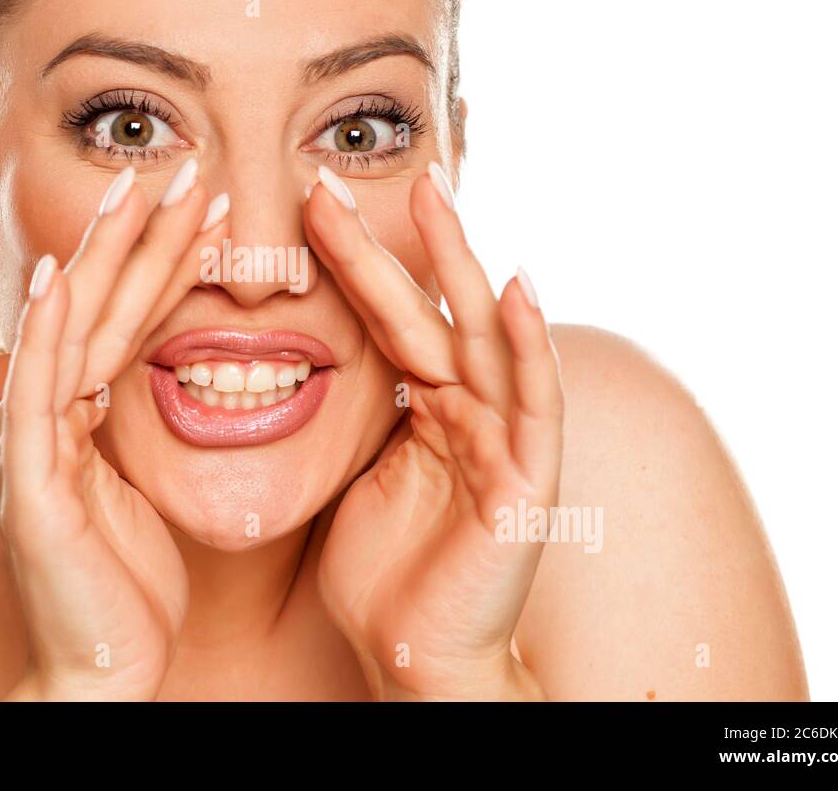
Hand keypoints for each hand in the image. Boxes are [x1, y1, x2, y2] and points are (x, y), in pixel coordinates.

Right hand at [0, 160, 228, 700]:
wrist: (103, 669)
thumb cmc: (128, 587)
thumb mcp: (137, 491)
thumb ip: (126, 428)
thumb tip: (122, 378)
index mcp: (79, 418)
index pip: (125, 321)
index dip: (162, 261)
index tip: (207, 207)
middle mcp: (49, 419)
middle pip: (97, 307)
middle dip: (139, 235)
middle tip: (183, 167)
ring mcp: (34, 447)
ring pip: (68, 331)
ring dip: (103, 257)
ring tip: (141, 190)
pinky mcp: (34, 486)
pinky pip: (37, 394)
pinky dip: (46, 331)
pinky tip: (61, 277)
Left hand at [305, 164, 562, 701]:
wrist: (416, 660)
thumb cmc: (383, 578)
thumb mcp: (354, 481)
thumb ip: (354, 422)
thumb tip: (304, 371)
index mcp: (425, 410)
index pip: (387, 321)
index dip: (351, 264)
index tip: (306, 207)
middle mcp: (469, 412)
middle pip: (429, 310)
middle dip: (392, 242)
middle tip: (346, 177)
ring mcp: (503, 441)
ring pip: (482, 336)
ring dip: (459, 263)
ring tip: (434, 194)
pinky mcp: (528, 480)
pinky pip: (534, 402)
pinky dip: (531, 343)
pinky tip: (521, 284)